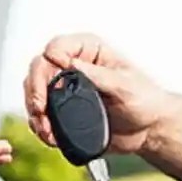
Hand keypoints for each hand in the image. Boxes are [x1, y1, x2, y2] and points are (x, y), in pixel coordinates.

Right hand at [23, 33, 179, 153]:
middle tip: (40, 108)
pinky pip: (40, 114)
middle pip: (39, 67)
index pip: (58, 46)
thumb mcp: (126, 85)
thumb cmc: (145, 101)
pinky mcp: (62, 110)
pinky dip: (39, 125)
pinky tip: (49, 134)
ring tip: (46, 128)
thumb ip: (99, 75)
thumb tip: (72, 64)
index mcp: (89, 51)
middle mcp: (73, 66)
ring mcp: (65, 88)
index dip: (51, 59)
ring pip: (33, 91)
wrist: (148, 130)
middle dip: (35, 89)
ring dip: (34, 110)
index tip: (55, 77)